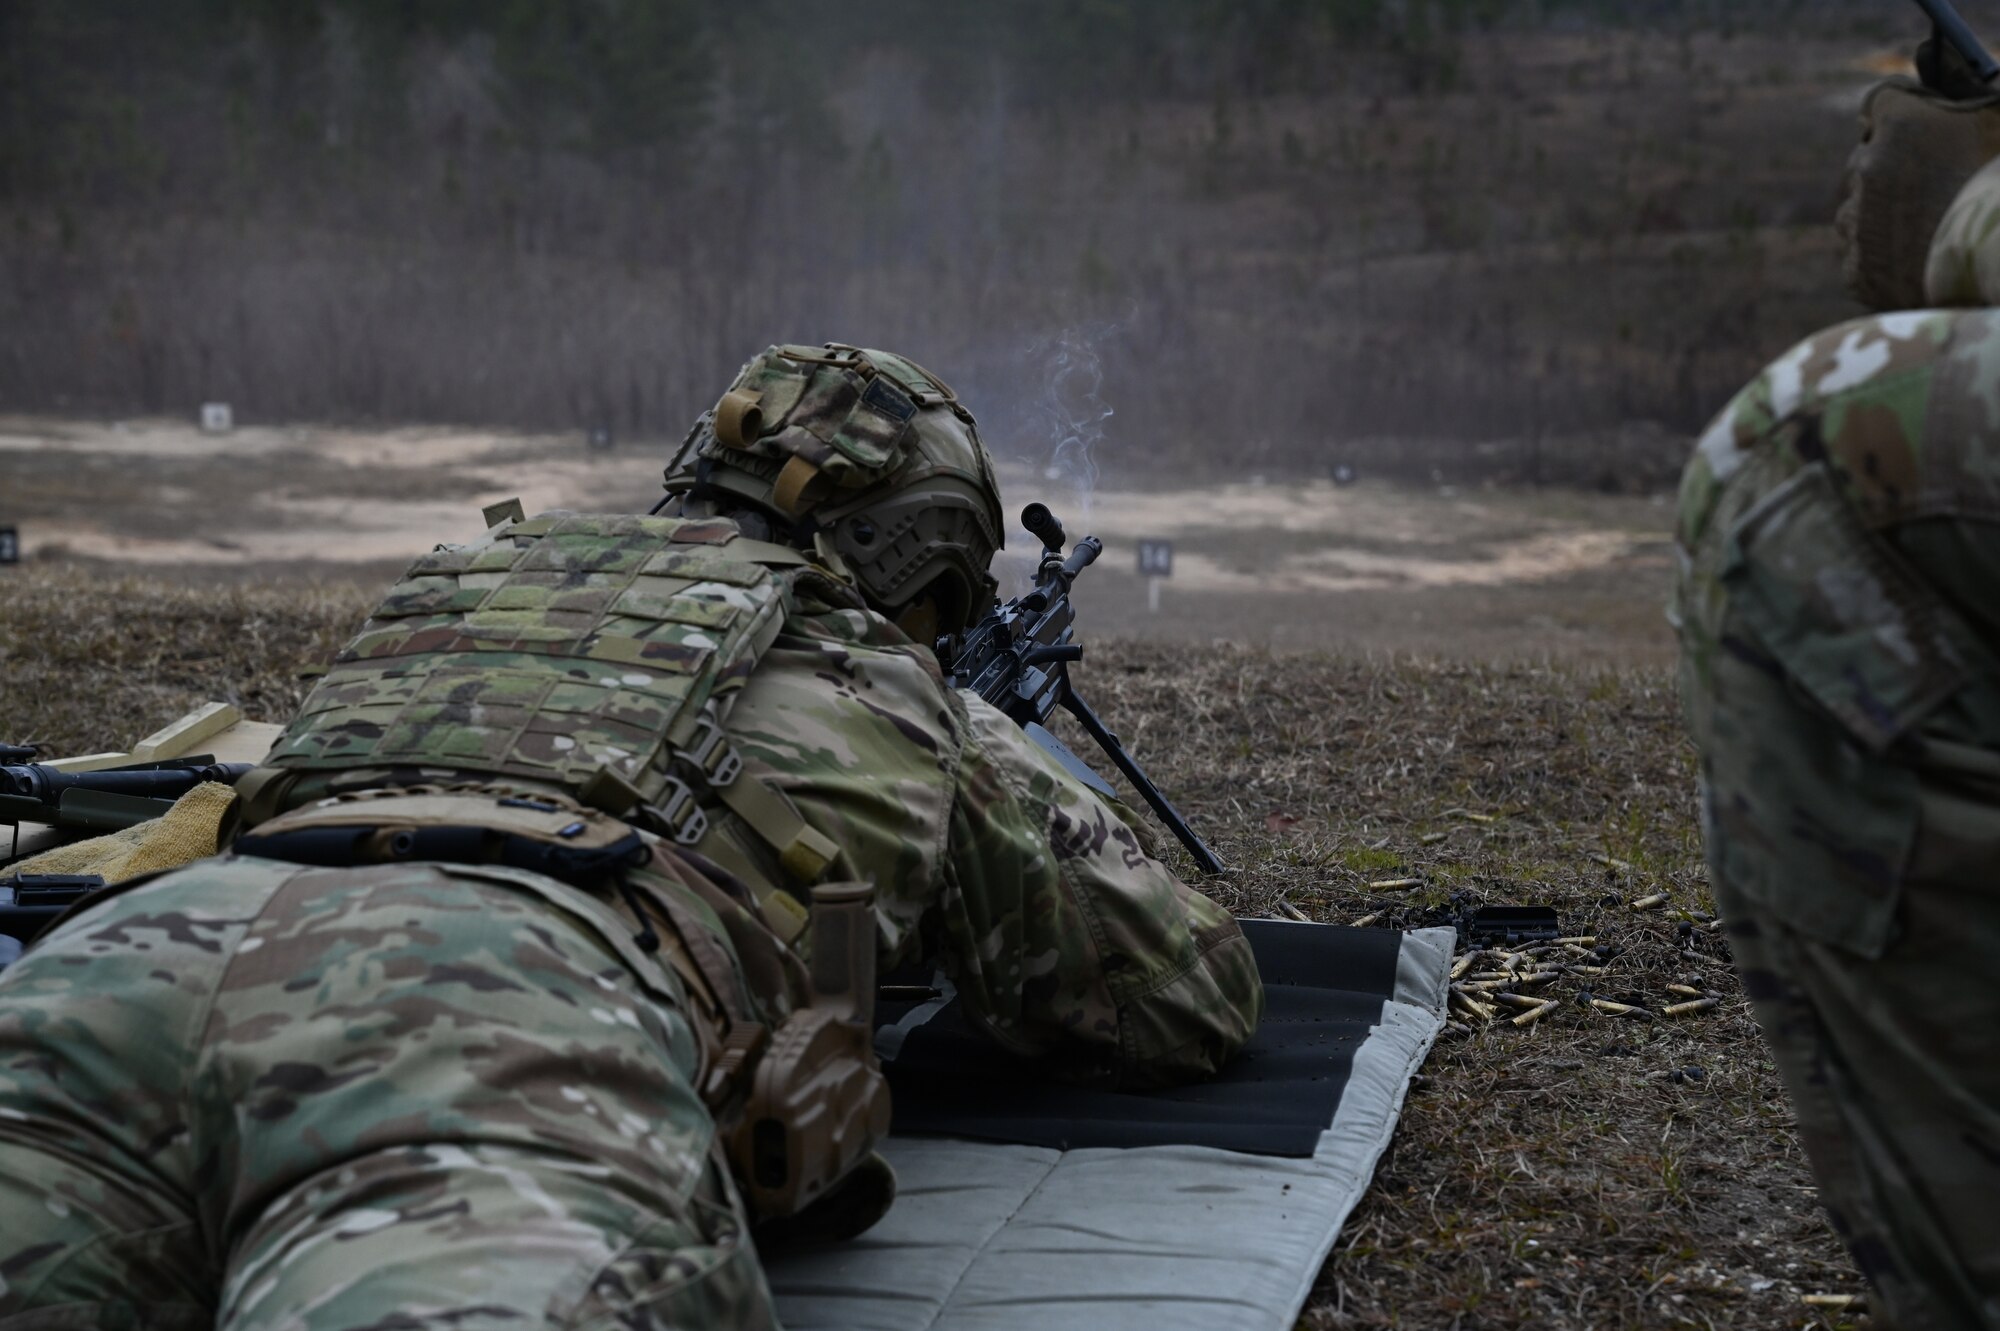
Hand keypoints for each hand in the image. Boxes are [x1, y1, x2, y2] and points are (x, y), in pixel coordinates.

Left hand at [1836, 79, 1999, 310]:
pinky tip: (1920, 258)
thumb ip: (1966, 88)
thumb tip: (1940, 60)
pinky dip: (1883, 256)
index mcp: (1900, 123)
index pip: (1879, 101)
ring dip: (1884, 212)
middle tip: (1936, 182)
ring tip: (1932, 224)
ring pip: (1858, 207)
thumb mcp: (1997, 116)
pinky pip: (1860, 255)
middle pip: (1867, 155)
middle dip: (1893, 164)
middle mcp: (1867, 167)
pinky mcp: (1857, 270)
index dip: (1900, 112)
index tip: (1917, 123)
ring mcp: (1857, 222)